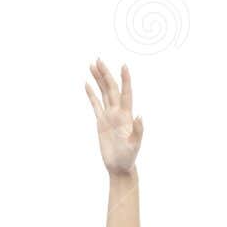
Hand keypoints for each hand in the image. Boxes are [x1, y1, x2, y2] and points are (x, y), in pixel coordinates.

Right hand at [85, 60, 143, 177]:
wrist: (120, 166)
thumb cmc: (129, 156)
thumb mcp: (135, 144)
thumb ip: (138, 130)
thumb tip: (140, 115)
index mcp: (126, 115)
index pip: (126, 92)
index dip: (125, 79)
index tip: (123, 65)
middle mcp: (118, 112)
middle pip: (111, 88)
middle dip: (105, 74)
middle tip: (98, 60)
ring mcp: (109, 115)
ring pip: (103, 93)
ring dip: (98, 79)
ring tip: (92, 65)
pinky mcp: (101, 122)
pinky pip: (95, 105)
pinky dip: (91, 94)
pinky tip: (87, 84)